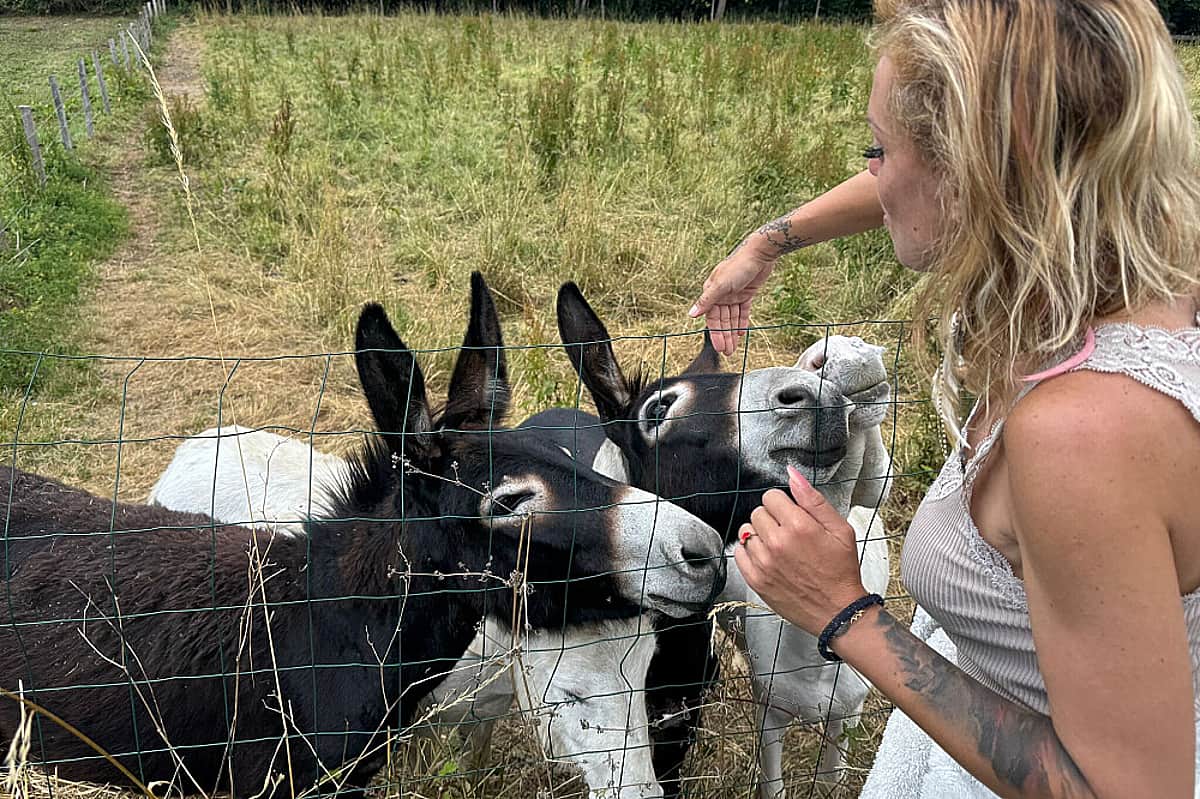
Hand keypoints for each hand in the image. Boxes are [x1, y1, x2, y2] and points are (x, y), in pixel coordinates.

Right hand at [687, 241, 776, 355]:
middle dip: (725, 336)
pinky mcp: (746, 293)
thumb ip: (706, 301)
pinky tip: (741, 333)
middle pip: (722, 320)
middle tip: (727, 352)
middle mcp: (721, 295)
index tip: (719, 347)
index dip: (716, 333)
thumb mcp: (720, 285)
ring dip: (733, 332)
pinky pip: (742, 311)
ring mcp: (734, 295)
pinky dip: (742, 321)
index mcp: (712, 292)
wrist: (759, 253)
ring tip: (734, 347)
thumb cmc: (738, 265)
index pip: (712, 318)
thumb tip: (691, 314)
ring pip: (732, 318)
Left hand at [734, 465, 866, 634]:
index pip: (771, 496)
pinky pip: (739, 553)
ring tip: (779, 547)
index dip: (783, 504)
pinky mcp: (755, 579)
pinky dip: (750, 553)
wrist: (837, 611)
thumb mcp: (839, 529)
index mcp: (799, 526)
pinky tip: (768, 559)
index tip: (792, 515)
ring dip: (760, 535)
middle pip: (758, 512)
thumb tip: (792, 473)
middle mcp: (777, 542)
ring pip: (747, 531)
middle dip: (772, 518)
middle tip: (789, 534)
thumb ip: (813, 499)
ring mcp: (764, 562)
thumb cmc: (841, 570)